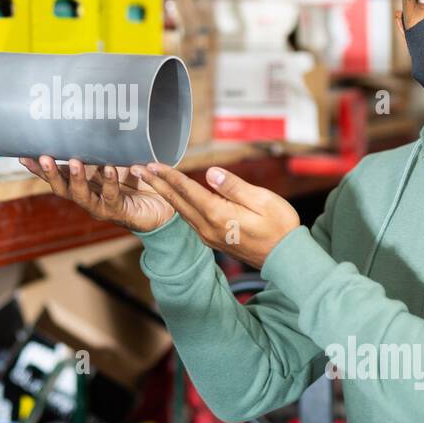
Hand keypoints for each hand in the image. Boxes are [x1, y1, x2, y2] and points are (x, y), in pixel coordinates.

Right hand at [19, 156, 173, 232]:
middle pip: (61, 188)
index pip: (56, 176)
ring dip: (76, 179)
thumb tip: (97, 114)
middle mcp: (87, 196)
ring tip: (75, 162)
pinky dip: (109, 182)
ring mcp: (100, 206)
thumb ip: (107, 145)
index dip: (38, 169)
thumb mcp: (119, 158)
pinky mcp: (119, 211)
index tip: (23, 155)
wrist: (163, 205)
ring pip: (81, 196)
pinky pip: (111, 196)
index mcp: (83, 183)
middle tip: (43, 158)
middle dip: (50, 174)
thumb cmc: (138, 180)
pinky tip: (109, 169)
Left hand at [140, 163, 299, 267]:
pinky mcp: (212, 239)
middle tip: (138, 170)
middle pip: (176, 201)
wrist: (285, 258)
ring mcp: (208, 235)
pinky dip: (176, 205)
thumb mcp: (263, 201)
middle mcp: (208, 227)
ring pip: (180, 211)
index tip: (153, 164)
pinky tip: (172, 198)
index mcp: (219, 214)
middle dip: (156, 184)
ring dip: (164, 194)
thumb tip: (210, 173)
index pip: (188, 190)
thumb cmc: (280, 226)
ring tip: (149, 181)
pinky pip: (189, 219)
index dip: (169, 175)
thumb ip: (234, 187)